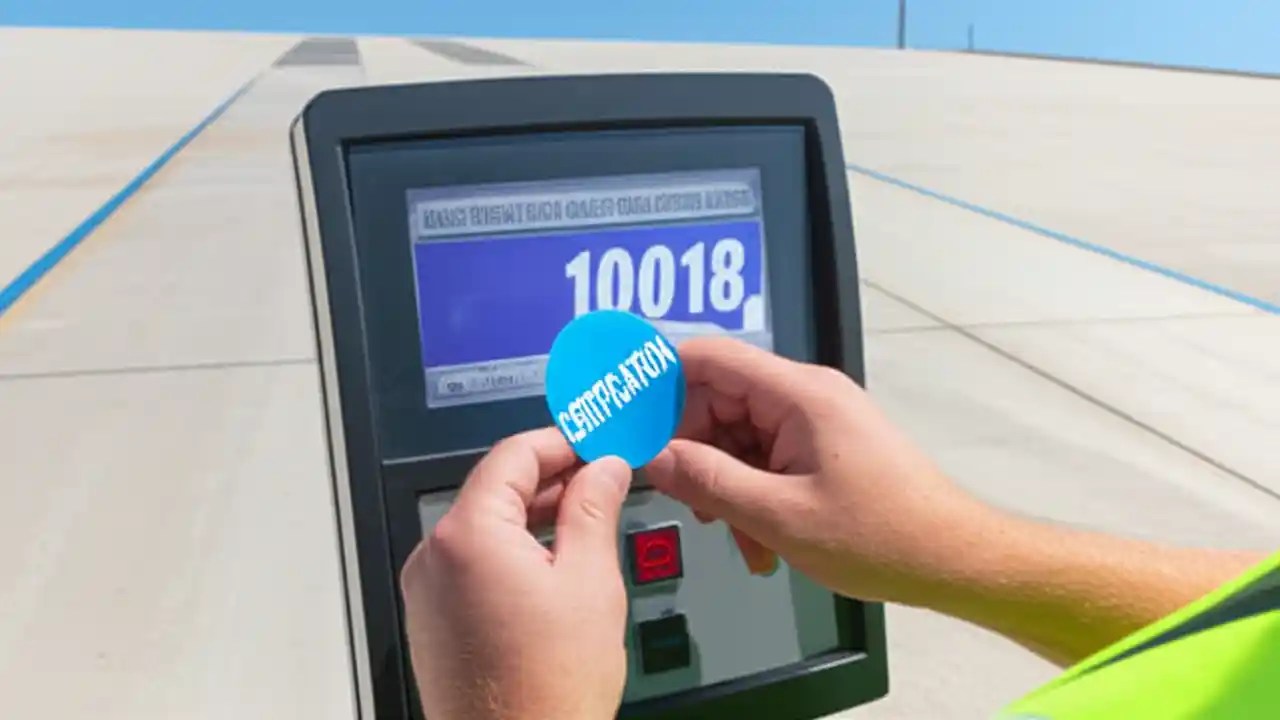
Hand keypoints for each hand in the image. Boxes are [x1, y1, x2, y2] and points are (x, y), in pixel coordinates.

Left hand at [400, 428, 632, 719]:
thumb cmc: (548, 689)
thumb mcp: (590, 581)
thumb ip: (594, 508)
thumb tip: (604, 468)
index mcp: (468, 535)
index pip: (513, 456)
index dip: (562, 442)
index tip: (597, 443)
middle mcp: (434, 556)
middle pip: (494, 489)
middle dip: (551, 480)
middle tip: (603, 481)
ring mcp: (427, 590)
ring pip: (484, 527)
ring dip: (533, 517)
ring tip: (586, 526)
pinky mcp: (431, 619)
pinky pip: (471, 563)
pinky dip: (511, 553)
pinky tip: (553, 567)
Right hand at [643, 337, 991, 605]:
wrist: (954, 559)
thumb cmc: (878, 536)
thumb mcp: (779, 515)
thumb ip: (708, 480)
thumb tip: (649, 457)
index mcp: (797, 394)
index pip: (708, 357)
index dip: (657, 380)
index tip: (622, 416)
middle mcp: (805, 394)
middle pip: (717, 401)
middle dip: (692, 452)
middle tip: (685, 504)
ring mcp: (815, 421)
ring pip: (738, 436)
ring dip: (724, 485)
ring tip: (738, 539)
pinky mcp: (823, 447)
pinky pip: (765, 457)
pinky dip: (752, 495)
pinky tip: (759, 542)